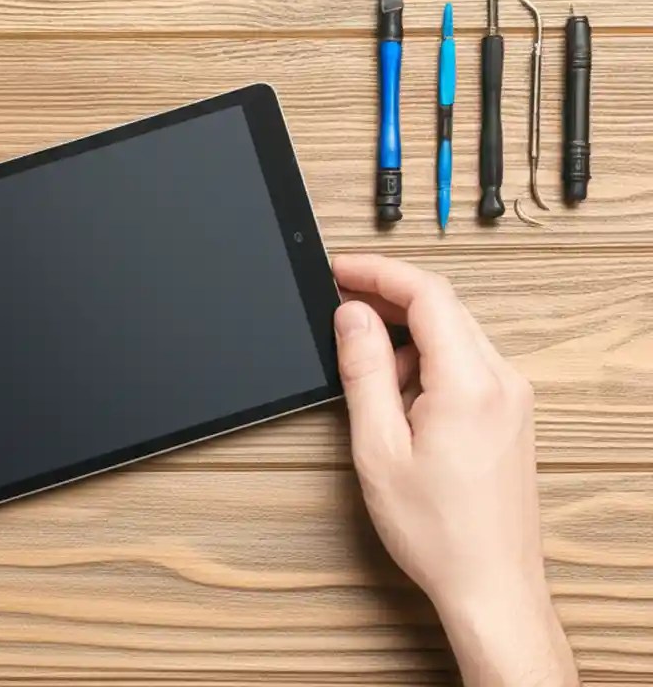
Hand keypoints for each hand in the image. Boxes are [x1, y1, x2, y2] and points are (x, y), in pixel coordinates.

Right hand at [332, 255, 578, 686]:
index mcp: (470, 384)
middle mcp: (502, 381)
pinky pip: (466, 364)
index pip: (427, 294)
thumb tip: (353, 315)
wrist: (491, 584)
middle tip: (340, 313)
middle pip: (443, 308)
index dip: (377, 272)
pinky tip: (400, 402)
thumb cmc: (438, 531)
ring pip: (453, 336)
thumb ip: (365, 371)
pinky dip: (426, 364)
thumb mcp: (379, 448)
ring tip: (369, 385)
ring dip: (405, 339)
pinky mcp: (511, 414)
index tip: (339, 269)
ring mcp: (513, 397)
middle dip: (387, 301)